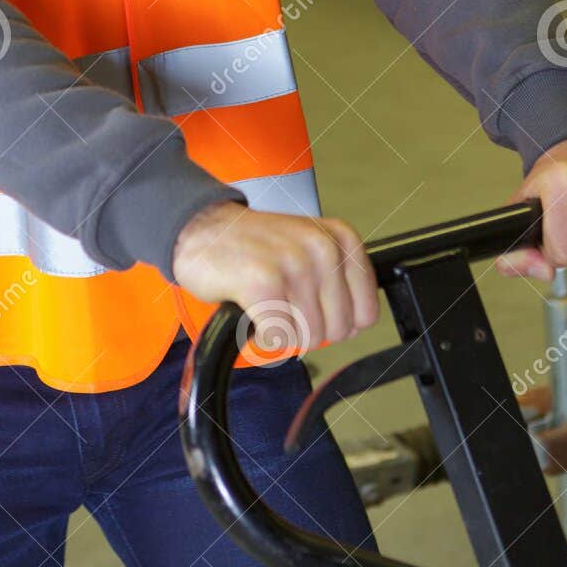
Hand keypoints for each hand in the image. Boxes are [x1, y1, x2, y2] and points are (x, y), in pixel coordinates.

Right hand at [171, 200, 378, 350]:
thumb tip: (354, 327)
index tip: (312, 306)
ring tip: (265, 302)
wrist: (199, 227)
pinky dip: (262, 335)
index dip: (338, 321)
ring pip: (308, 338)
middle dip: (307, 328)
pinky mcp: (263, 283)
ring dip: (282, 331)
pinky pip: (278, 339)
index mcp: (340, 238)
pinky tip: (251, 310)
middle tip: (282, 304)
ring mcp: (293, 264)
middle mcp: (322, 247)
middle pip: (337, 331)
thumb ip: (338, 281)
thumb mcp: (309, 247)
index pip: (366, 312)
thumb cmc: (254, 245)